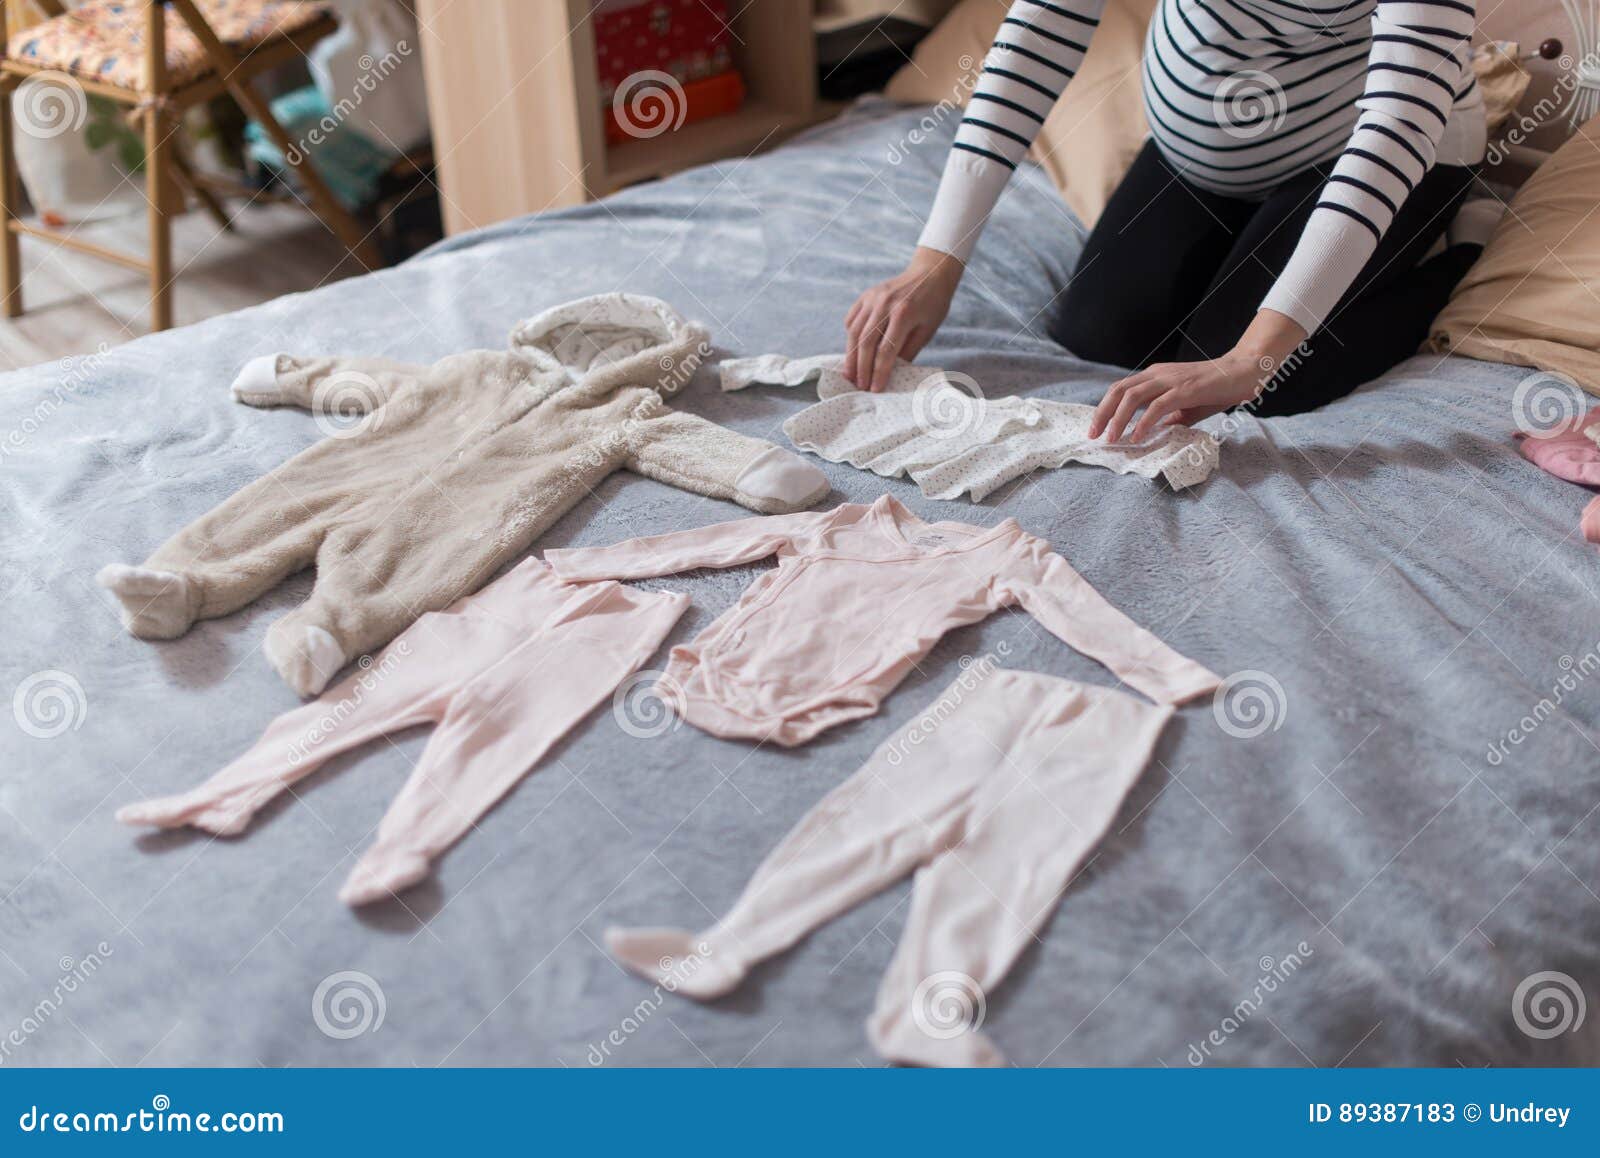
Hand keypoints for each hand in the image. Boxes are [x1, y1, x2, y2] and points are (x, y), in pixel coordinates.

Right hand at [844, 247, 963, 391]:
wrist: (930, 272)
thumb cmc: (933, 304)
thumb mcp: (927, 330)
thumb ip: (908, 351)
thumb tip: (891, 373)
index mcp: (903, 314)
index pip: (886, 350)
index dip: (879, 372)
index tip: (875, 389)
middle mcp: (884, 304)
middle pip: (866, 342)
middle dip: (861, 368)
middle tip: (859, 386)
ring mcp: (872, 298)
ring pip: (854, 331)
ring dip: (850, 356)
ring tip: (850, 374)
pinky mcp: (866, 295)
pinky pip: (852, 319)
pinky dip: (850, 336)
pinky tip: (852, 351)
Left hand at [1089, 349, 1268, 442]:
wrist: (1245, 371)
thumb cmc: (1217, 388)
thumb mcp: (1187, 406)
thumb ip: (1170, 417)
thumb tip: (1155, 433)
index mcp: (1155, 376)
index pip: (1121, 389)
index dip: (1105, 408)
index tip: (1096, 428)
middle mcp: (1158, 374)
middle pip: (1119, 391)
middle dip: (1102, 413)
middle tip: (1094, 435)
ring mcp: (1171, 380)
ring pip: (1133, 397)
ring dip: (1118, 419)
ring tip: (1112, 439)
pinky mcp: (1185, 389)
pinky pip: (1157, 405)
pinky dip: (1144, 422)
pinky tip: (1137, 437)